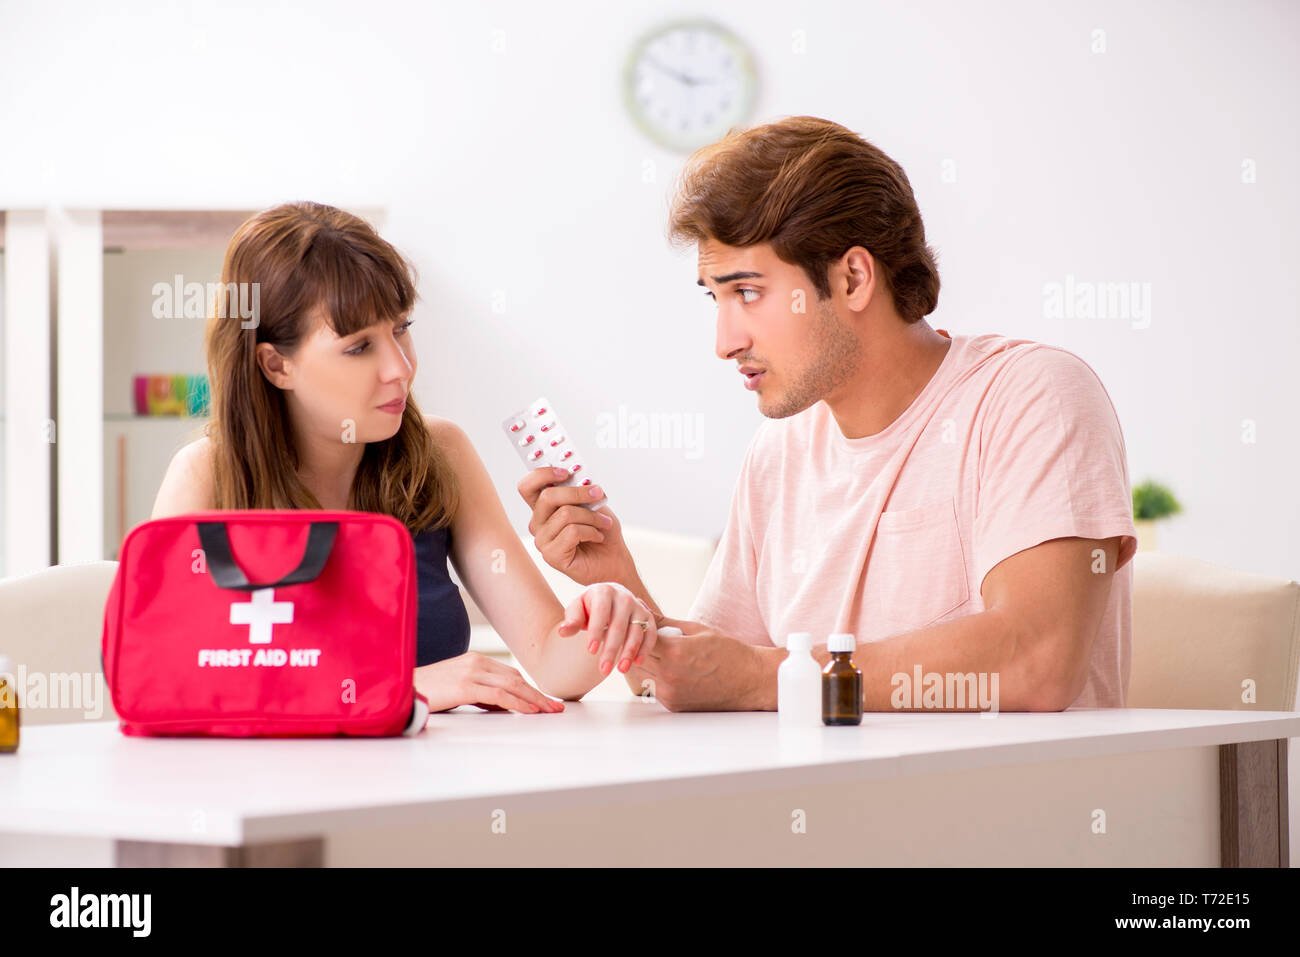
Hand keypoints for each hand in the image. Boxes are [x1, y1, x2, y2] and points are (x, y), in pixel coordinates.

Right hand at [415, 652, 563, 714]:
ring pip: (512, 685)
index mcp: (475, 659)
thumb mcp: (459, 687)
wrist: (403, 689)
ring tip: (548, 711)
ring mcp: (471, 672)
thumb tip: (505, 704)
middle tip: (555, 706)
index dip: (530, 687)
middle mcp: (476, 662)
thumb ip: (481, 692)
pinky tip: (528, 712)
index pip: (510, 674)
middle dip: (538, 694)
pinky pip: (499, 695)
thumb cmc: (429, 692)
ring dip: (534, 699)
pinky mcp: (465, 685)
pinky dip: (517, 703)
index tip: (545, 699)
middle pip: (516, 678)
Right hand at [517, 466, 632, 585]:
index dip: (542, 474)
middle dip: (578, 492)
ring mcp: (542, 541)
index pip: (528, 487)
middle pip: (548, 496)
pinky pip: (572, 532)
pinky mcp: (551, 556)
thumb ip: (581, 490)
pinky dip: (592, 531)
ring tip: (604, 523)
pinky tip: (598, 536)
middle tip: (598, 493)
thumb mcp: (593, 503)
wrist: (613, 560)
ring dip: (592, 516)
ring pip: (565, 514)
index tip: (566, 472)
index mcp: (543, 508)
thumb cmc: (602, 531)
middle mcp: (538, 523)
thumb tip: (580, 478)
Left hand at [557, 581, 660, 677]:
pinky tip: (637, 662)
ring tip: (621, 670)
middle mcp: (624, 597)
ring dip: (630, 652)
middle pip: (619, 626)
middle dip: (611, 649)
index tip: (591, 651)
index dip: (596, 631)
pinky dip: (645, 648)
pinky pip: (650, 633)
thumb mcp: (577, 609)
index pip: (601, 612)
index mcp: (603, 591)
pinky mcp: (647, 616)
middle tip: (603, 670)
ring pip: (636, 631)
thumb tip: (563, 632)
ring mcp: (638, 606)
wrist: (609, 599)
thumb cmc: (589, 607)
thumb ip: (571, 620)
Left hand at [622, 616, 774, 711]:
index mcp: (675, 652)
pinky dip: (653, 678)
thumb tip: (641, 608)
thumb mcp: (697, 629)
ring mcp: (670, 693)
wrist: (750, 680)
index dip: (634, 630)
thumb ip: (665, 621)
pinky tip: (664, 668)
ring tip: (650, 652)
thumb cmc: (728, 651)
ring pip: (639, 675)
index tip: (633, 624)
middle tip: (635, 637)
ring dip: (640, 663)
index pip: (638, 638)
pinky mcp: (673, 705)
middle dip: (632, 647)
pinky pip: (652, 689)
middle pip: (633, 658)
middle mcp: (669, 675)